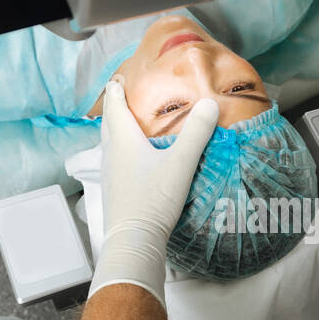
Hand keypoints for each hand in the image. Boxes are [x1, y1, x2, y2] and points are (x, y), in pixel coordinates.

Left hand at [90, 78, 217, 304]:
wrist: (133, 241)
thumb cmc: (153, 199)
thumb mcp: (181, 163)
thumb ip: (196, 133)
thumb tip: (210, 104)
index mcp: (122, 140)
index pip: (115, 106)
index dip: (117, 90)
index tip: (119, 79)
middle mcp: (110, 153)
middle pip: (108, 124)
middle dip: (116, 109)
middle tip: (124, 98)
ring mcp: (109, 173)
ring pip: (109, 143)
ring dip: (117, 131)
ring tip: (131, 126)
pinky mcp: (113, 190)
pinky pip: (115, 161)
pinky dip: (122, 151)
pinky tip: (136, 160)